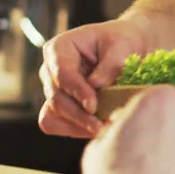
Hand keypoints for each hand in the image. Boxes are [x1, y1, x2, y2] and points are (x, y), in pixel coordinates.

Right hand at [38, 19, 155, 137]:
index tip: (93, 105)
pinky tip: (97, 129)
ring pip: (52, 115)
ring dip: (76, 125)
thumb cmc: (121, 43)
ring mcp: (52, 90)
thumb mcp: (121, 46)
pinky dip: (74, 130)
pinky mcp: (58, 107)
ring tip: (103, 129)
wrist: (124, 52)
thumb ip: (109, 64)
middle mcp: (50, 70)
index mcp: (59, 48)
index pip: (62, 72)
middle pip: (56, 97)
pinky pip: (55, 125)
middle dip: (79, 114)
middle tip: (103, 125)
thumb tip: (96, 85)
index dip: (76, 91)